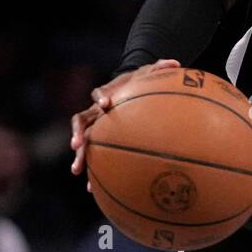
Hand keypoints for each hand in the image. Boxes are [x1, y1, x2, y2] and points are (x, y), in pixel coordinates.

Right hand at [70, 59, 181, 185]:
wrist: (127, 90)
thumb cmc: (138, 83)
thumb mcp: (148, 73)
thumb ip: (159, 67)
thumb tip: (175, 62)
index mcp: (106, 94)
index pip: (98, 93)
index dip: (101, 97)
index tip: (106, 104)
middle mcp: (95, 112)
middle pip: (80, 121)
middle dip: (77, 133)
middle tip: (76, 145)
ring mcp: (95, 127)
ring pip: (82, 141)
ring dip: (80, 155)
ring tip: (77, 171)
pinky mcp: (99, 140)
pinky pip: (93, 156)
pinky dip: (93, 171)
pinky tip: (91, 188)